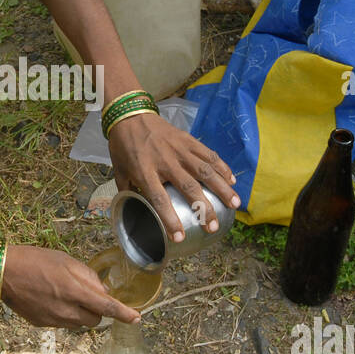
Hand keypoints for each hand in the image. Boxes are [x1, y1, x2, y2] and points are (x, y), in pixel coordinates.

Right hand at [0, 245, 141, 327]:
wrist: (2, 272)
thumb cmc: (35, 260)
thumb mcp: (65, 260)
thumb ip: (87, 277)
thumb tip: (102, 291)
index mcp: (75, 292)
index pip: (107, 308)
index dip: (125, 314)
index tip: (137, 318)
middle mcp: (66, 311)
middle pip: (95, 320)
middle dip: (96, 310)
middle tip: (84, 293)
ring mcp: (53, 320)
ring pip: (79, 324)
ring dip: (80, 313)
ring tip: (64, 294)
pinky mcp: (42, 324)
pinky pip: (62, 324)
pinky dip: (64, 315)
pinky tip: (51, 299)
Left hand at [108, 112, 239, 241]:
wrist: (130, 116)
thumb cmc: (124, 147)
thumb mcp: (119, 172)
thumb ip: (129, 193)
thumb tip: (136, 212)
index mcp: (145, 172)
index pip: (160, 200)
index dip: (170, 220)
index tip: (180, 237)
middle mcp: (165, 162)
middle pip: (189, 188)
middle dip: (203, 209)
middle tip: (213, 227)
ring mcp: (179, 150)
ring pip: (206, 171)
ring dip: (222, 189)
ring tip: (235, 205)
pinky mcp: (189, 140)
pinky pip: (209, 154)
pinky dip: (222, 167)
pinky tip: (232, 180)